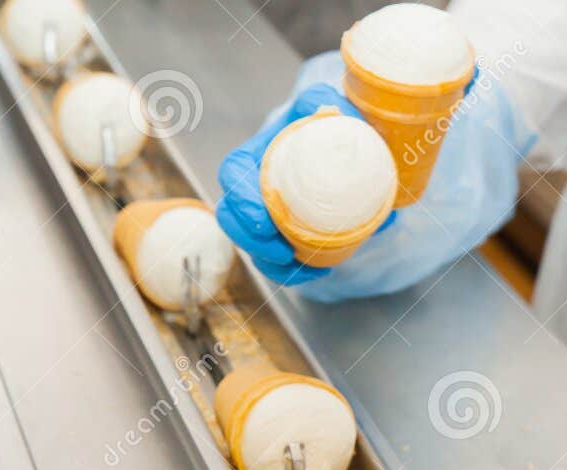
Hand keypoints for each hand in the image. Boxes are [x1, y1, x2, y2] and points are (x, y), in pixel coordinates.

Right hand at [215, 83, 396, 286]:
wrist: (333, 145)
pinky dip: (295, 271)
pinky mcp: (279, 236)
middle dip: (251, 241)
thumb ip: (320, 101)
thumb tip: (334, 114)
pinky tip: (320, 271)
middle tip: (281, 250)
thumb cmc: (318, 124)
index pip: (232, 175)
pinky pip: (275, 261)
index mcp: (252, 156)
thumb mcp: (318, 105)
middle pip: (232, 220)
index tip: (263, 219)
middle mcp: (250, 188)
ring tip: (301, 266)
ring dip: (272, 263)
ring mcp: (261, 216)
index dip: (241, 200)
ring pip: (251, 246)